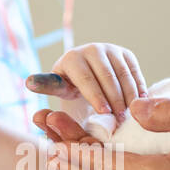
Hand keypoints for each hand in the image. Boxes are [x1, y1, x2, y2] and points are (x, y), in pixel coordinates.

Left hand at [25, 43, 147, 118]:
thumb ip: (48, 87)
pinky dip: (139, 88)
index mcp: (72, 58)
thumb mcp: (59, 88)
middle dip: (114, 99)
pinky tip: (140, 105)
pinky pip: (135, 72)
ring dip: (128, 95)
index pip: (86, 79)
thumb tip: (29, 82)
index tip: (104, 114)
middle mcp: (91, 49)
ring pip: (123, 74)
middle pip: (107, 76)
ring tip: (130, 115)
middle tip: (120, 120)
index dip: (96, 97)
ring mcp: (110, 49)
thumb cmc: (71, 86)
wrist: (88, 72)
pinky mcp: (126, 54)